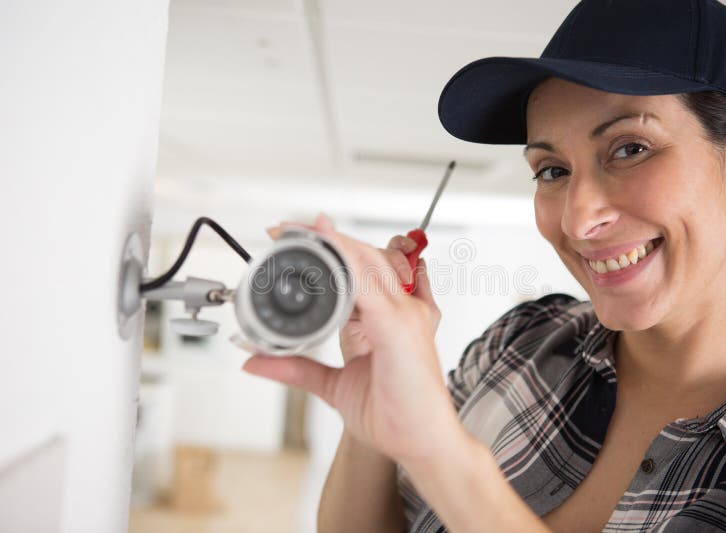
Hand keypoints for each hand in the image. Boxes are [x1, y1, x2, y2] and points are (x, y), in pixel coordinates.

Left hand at [245, 213, 458, 463]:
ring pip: (369, 261)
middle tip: (285, 228)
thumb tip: (255, 360)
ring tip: (301, 231)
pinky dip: (348, 264)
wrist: (422, 444)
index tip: (294, 235)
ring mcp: (405, 314)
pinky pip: (371, 285)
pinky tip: (328, 251)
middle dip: (326, 237)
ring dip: (333, 243)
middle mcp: (402, 308)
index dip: (330, 247)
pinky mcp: (400, 326)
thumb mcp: (334, 384)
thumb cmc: (394, 414)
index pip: (361, 267)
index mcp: (390, 316)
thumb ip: (297, 368)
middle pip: (366, 255)